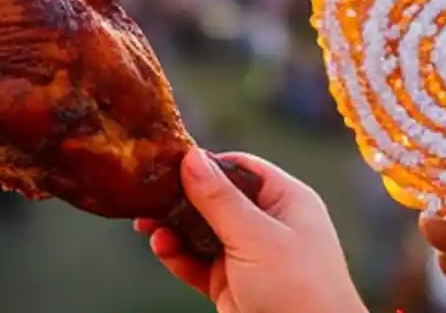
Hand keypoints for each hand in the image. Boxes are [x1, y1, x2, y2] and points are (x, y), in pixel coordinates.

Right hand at [135, 148, 366, 312]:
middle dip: (181, 198)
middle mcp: (268, 224)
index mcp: (286, 200)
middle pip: (217, 199)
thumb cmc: (299, 288)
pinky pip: (199, 263)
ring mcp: (249, 256)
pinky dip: (179, 256)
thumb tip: (192, 157)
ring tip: (146, 225)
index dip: (206, 164)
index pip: (240, 168)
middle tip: (146, 194)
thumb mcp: (256, 236)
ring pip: (203, 233)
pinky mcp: (233, 284)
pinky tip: (162, 248)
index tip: (169, 162)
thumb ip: (220, 198)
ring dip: (174, 228)